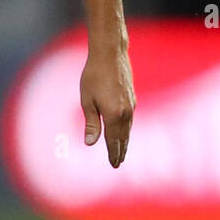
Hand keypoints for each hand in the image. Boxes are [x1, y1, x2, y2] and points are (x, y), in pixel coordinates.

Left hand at [80, 46, 134, 167]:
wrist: (110, 54)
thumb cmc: (93, 75)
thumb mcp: (87, 100)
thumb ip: (91, 123)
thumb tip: (90, 143)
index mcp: (113, 115)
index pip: (113, 140)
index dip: (113, 153)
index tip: (114, 165)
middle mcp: (125, 112)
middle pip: (123, 137)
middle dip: (120, 151)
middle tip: (118, 163)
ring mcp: (131, 105)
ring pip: (128, 129)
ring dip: (125, 141)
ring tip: (122, 151)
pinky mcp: (132, 97)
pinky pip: (130, 119)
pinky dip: (127, 129)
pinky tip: (125, 130)